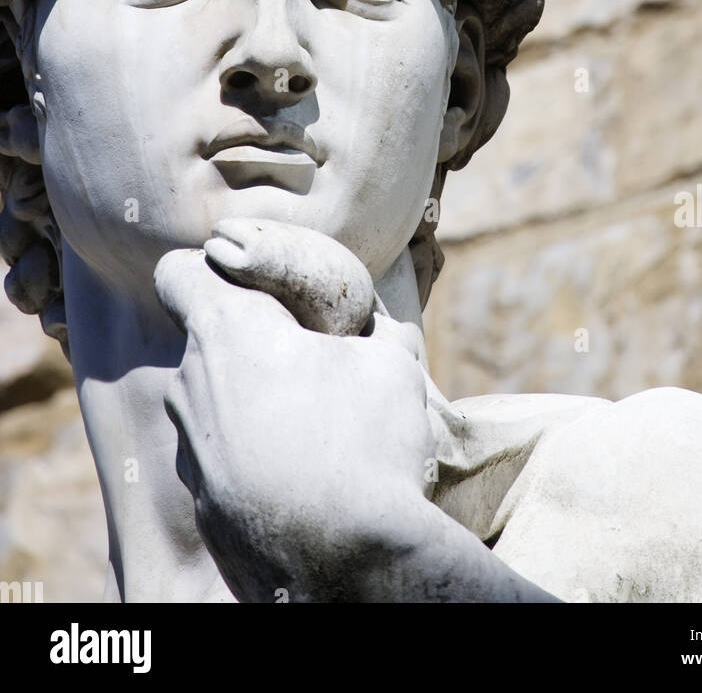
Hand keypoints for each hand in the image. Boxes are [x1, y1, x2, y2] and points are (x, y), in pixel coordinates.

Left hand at [154, 224, 436, 602]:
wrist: (353, 568)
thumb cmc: (367, 442)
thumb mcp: (388, 360)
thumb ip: (363, 330)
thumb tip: (370, 326)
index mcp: (227, 332)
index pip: (177, 272)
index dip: (213, 270)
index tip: (255, 287)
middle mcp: (192, 386)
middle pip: (206, 344)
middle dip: (251, 348)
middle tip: (311, 366)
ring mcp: (193, 453)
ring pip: (215, 407)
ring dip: (253, 408)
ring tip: (316, 434)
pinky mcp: (204, 508)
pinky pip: (226, 464)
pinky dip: (256, 463)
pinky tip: (305, 482)